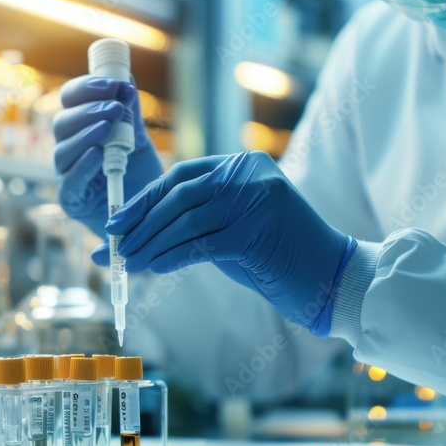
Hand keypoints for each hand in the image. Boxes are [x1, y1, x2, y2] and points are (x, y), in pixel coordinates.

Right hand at [54, 75, 162, 236]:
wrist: (147, 214)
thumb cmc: (137, 174)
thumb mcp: (137, 139)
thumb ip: (130, 114)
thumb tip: (126, 81)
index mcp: (80, 127)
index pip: (70, 99)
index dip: (86, 88)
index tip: (111, 84)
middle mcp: (69, 148)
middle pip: (62, 122)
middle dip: (88, 111)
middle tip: (115, 108)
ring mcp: (67, 174)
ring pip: (62, 149)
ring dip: (85, 134)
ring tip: (108, 127)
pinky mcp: (71, 198)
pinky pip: (69, 180)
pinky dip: (82, 166)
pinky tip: (97, 155)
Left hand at [105, 151, 355, 333]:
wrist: (333, 280)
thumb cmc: (279, 257)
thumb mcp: (233, 228)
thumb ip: (196, 220)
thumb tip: (137, 233)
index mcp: (243, 164)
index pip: (180, 176)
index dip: (143, 199)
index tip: (114, 222)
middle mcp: (249, 174)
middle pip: (178, 195)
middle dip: (139, 223)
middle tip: (111, 247)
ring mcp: (256, 198)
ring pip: (185, 219)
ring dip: (150, 244)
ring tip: (127, 264)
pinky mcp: (257, 230)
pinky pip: (200, 243)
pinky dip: (172, 257)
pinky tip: (154, 269)